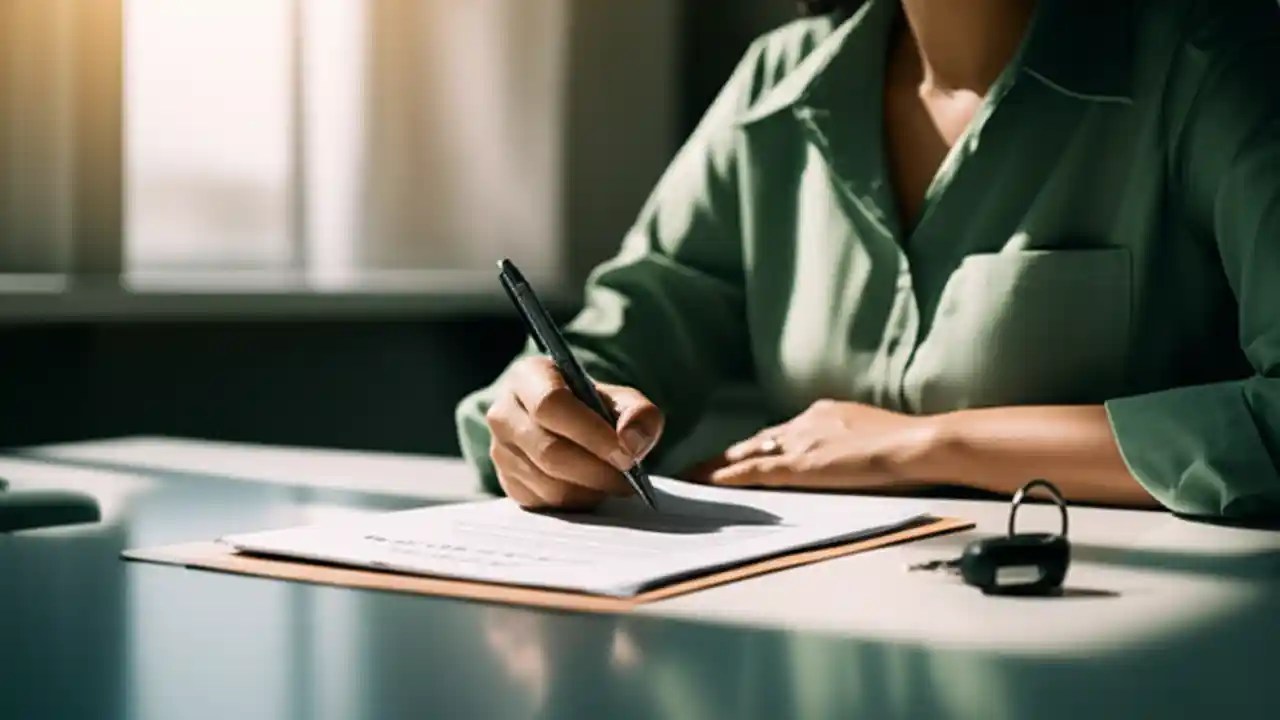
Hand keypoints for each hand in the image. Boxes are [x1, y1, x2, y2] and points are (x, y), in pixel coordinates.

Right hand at [485, 356, 664, 509]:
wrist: (568, 428)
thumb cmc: (594, 409)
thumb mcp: (622, 401)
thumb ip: (638, 414)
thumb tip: (631, 443)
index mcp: (529, 377)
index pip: (551, 404)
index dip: (590, 433)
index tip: (626, 455)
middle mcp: (503, 412)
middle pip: (548, 450)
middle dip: (596, 470)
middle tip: (629, 479)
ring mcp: (499, 451)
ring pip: (547, 482)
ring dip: (589, 489)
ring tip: (614, 482)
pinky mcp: (507, 483)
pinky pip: (543, 502)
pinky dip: (576, 502)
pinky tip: (592, 488)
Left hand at [686, 400, 934, 490]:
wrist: (916, 443)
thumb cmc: (907, 444)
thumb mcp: (870, 435)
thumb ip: (850, 442)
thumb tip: (846, 454)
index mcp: (823, 415)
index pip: (780, 434)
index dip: (756, 447)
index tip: (737, 456)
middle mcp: (804, 424)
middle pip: (756, 441)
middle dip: (727, 456)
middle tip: (697, 467)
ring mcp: (800, 444)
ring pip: (746, 455)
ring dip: (717, 467)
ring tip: (689, 477)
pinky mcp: (799, 466)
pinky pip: (754, 472)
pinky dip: (727, 477)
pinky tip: (705, 483)